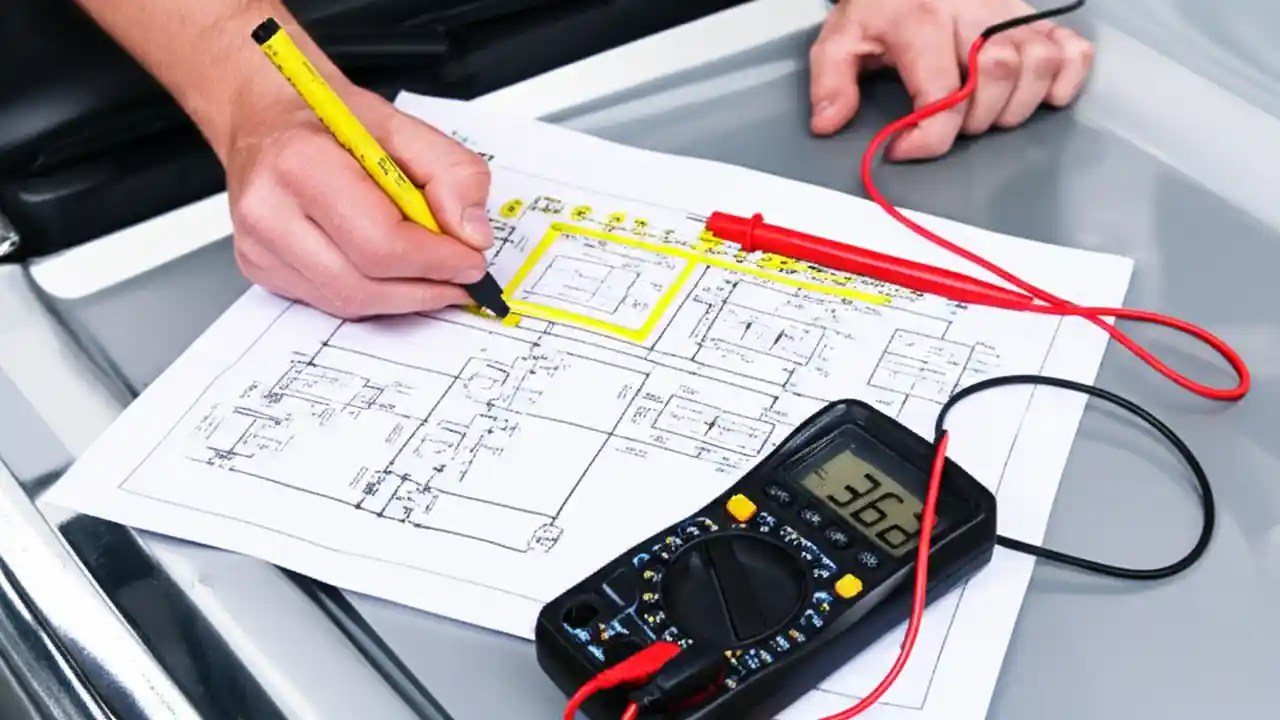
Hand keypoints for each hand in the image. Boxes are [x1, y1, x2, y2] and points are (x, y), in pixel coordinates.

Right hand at [226, 84, 493, 318]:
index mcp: (302, 164)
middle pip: (363, 285)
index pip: (381, 245)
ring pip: (346, 302)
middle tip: (462, 277)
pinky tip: (390, 271)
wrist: (260, 115)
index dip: (438, 262)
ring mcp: (256, 246)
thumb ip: (451, 170)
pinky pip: (327, 300)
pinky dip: (371, 293)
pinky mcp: (257, 268)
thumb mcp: (399, 123)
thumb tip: (473, 233)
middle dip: (426, 288)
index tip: (473, 260)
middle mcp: (268, 211)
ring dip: (402, 297)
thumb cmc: (323, 115)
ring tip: (435, 276)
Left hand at [809, 0, 1093, 159]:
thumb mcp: (841, 38)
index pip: (942, 94)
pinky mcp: (1034, 17)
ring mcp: (1011, 12)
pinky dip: (1065, 78)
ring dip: (1016, 105)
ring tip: (984, 113)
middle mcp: (974, 12)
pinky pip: (1072, 49)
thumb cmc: (882, 6)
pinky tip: (1037, 94)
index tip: (905, 148)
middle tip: (946, 124)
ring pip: (1039, 65)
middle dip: (972, 122)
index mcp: (922, 20)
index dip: (927, 137)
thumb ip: (830, 82)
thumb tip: (828, 122)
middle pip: (996, 78)